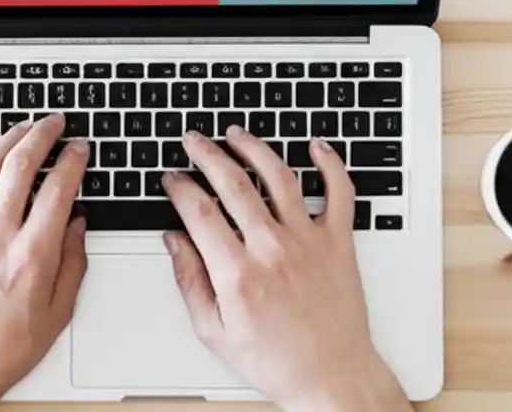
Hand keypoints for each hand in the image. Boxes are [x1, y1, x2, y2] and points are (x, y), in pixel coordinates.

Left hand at [0, 114, 88, 411]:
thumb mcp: (56, 315)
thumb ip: (73, 264)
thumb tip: (77, 224)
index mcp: (32, 255)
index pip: (59, 188)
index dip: (73, 159)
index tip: (79, 148)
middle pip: (21, 164)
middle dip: (42, 134)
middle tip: (54, 123)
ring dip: (6, 139)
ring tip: (21, 129)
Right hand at [162, 128, 410, 411]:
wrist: (331, 377)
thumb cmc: (276, 361)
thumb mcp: (214, 332)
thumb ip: (190, 281)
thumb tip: (174, 242)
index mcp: (237, 274)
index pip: (199, 212)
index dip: (180, 187)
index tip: (172, 177)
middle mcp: (272, 250)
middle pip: (234, 184)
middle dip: (208, 154)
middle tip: (195, 140)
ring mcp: (308, 242)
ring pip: (279, 177)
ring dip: (254, 148)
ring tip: (236, 134)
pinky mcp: (339, 243)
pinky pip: (338, 193)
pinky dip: (330, 165)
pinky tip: (316, 146)